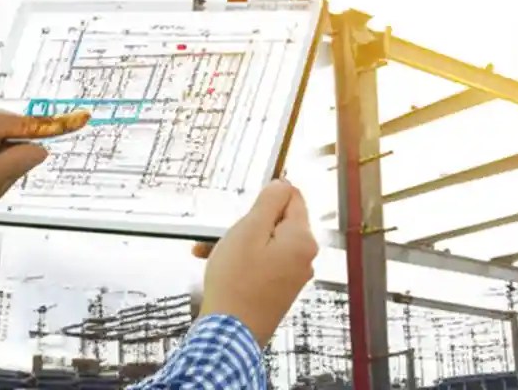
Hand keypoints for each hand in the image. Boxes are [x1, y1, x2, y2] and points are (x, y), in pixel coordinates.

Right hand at [197, 179, 317, 346]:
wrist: (229, 333)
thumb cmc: (236, 283)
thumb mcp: (248, 230)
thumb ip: (269, 202)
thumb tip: (284, 183)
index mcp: (302, 239)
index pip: (293, 197)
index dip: (268, 196)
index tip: (247, 205)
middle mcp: (304, 257)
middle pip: (278, 222)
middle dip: (248, 223)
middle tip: (224, 233)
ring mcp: (293, 276)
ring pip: (266, 243)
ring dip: (239, 242)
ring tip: (212, 251)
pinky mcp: (280, 290)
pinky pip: (263, 263)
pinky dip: (242, 260)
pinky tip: (218, 266)